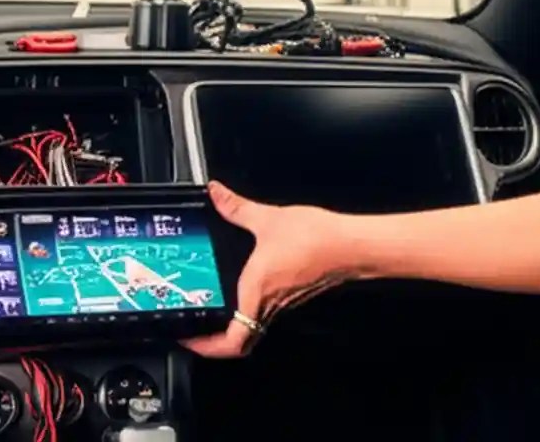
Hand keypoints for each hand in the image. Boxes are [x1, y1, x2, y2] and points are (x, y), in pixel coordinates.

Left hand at [182, 182, 351, 357]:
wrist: (353, 244)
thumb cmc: (315, 239)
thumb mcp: (267, 218)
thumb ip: (237, 207)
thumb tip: (216, 193)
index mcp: (256, 292)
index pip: (232, 341)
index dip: (206, 347)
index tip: (187, 338)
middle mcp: (269, 304)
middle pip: (241, 342)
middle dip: (214, 343)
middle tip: (195, 330)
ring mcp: (284, 302)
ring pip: (254, 328)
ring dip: (232, 326)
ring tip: (212, 310)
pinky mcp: (295, 293)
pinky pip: (267, 312)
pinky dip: (250, 309)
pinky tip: (244, 288)